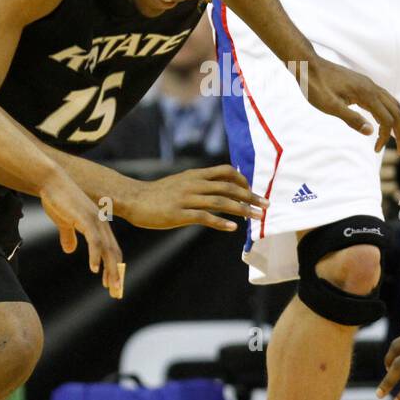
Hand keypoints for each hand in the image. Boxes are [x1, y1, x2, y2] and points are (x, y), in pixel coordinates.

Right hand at [38, 167, 123, 297]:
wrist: (51, 182)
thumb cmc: (57, 199)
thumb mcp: (63, 222)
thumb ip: (68, 236)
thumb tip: (70, 250)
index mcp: (98, 225)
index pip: (111, 250)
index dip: (112, 267)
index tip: (111, 284)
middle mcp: (101, 224)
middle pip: (113, 252)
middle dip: (115, 273)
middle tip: (116, 291)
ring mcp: (95, 221)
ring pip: (107, 250)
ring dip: (110, 269)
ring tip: (110, 286)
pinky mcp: (86, 219)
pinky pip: (94, 241)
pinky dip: (95, 256)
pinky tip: (94, 269)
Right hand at [123, 164, 267, 231]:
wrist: (132, 199)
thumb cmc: (155, 194)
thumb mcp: (179, 183)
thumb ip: (197, 185)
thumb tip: (216, 192)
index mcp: (194, 176)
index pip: (226, 172)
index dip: (242, 180)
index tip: (252, 191)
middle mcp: (193, 185)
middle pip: (228, 187)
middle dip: (250, 196)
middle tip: (266, 206)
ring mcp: (186, 199)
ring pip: (220, 201)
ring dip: (242, 209)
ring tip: (257, 217)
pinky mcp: (178, 214)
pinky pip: (204, 217)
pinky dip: (220, 222)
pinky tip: (232, 228)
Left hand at [305, 56, 399, 155]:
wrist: (308, 66)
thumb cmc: (316, 86)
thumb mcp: (330, 106)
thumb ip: (351, 118)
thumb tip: (371, 132)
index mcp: (366, 94)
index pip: (386, 119)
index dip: (386, 136)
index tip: (377, 150)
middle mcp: (372, 87)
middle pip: (396, 111)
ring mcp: (368, 84)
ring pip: (391, 104)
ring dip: (396, 122)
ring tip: (394, 138)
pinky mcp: (362, 84)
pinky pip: (382, 99)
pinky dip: (386, 112)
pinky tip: (380, 122)